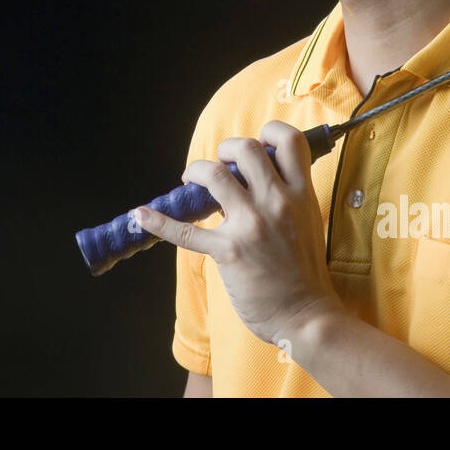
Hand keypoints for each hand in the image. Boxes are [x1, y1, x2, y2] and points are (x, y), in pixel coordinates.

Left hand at [136, 120, 341, 347]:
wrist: (307, 316)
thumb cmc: (306, 273)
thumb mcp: (307, 222)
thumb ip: (286, 198)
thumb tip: (253, 179)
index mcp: (301, 194)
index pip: (289, 140)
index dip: (269, 132)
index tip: (257, 143)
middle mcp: (277, 202)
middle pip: (245, 148)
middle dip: (225, 149)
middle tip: (219, 165)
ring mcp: (251, 225)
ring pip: (213, 176)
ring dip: (196, 171)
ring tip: (191, 180)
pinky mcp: (228, 252)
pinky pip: (185, 231)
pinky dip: (158, 221)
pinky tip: (141, 216)